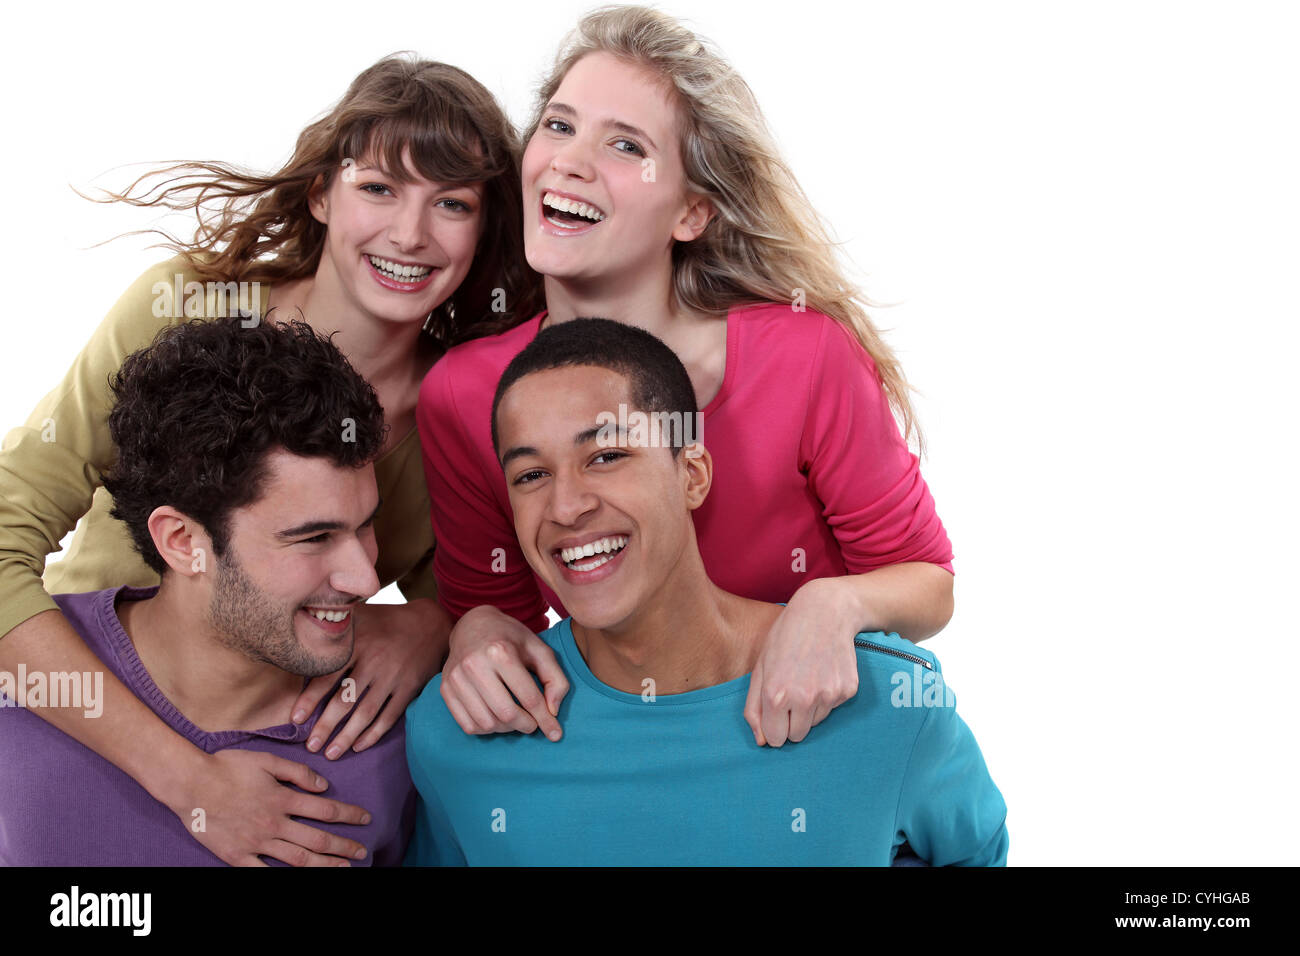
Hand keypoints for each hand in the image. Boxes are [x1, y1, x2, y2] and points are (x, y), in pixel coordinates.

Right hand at [166, 749, 372, 865]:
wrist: (190, 784)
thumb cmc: (227, 767)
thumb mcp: (267, 761)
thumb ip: (298, 773)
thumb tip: (324, 786)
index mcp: (283, 800)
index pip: (326, 811)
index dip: (350, 815)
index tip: (366, 819)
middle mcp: (274, 824)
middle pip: (318, 840)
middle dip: (344, 847)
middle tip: (362, 852)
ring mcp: (256, 843)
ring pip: (297, 860)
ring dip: (324, 866)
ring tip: (342, 869)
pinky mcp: (237, 857)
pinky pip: (263, 874)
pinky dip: (281, 878)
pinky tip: (299, 879)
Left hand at [290, 599, 450, 757]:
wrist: (430, 623)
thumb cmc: (387, 620)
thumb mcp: (361, 614)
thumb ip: (334, 624)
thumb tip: (300, 630)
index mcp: (358, 644)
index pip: (328, 675)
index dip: (310, 699)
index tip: (295, 719)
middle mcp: (374, 661)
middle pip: (345, 700)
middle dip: (325, 726)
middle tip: (311, 746)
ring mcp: (393, 677)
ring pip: (366, 713)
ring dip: (347, 736)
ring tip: (331, 753)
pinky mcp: (409, 688)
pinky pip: (389, 716)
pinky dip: (374, 733)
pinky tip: (359, 746)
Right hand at [439, 604, 568, 740]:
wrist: (473, 625)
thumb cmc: (511, 639)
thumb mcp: (540, 649)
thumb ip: (555, 678)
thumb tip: (553, 711)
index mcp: (501, 651)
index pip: (529, 697)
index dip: (546, 719)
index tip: (555, 733)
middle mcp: (474, 664)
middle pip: (506, 714)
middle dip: (526, 725)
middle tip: (533, 724)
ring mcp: (456, 677)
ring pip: (486, 723)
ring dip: (507, 729)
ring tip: (516, 720)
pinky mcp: (445, 689)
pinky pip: (468, 725)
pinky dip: (486, 729)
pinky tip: (496, 719)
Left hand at [744, 578, 860, 746]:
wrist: (826, 611)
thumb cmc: (786, 637)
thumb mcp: (760, 667)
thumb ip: (753, 708)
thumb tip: (761, 742)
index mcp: (776, 695)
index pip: (775, 739)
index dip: (774, 727)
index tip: (775, 714)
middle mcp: (803, 699)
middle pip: (797, 736)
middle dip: (792, 721)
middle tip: (792, 692)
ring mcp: (828, 695)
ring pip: (816, 723)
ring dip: (810, 708)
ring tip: (808, 676)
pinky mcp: (848, 691)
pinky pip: (833, 708)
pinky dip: (828, 696)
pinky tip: (824, 671)